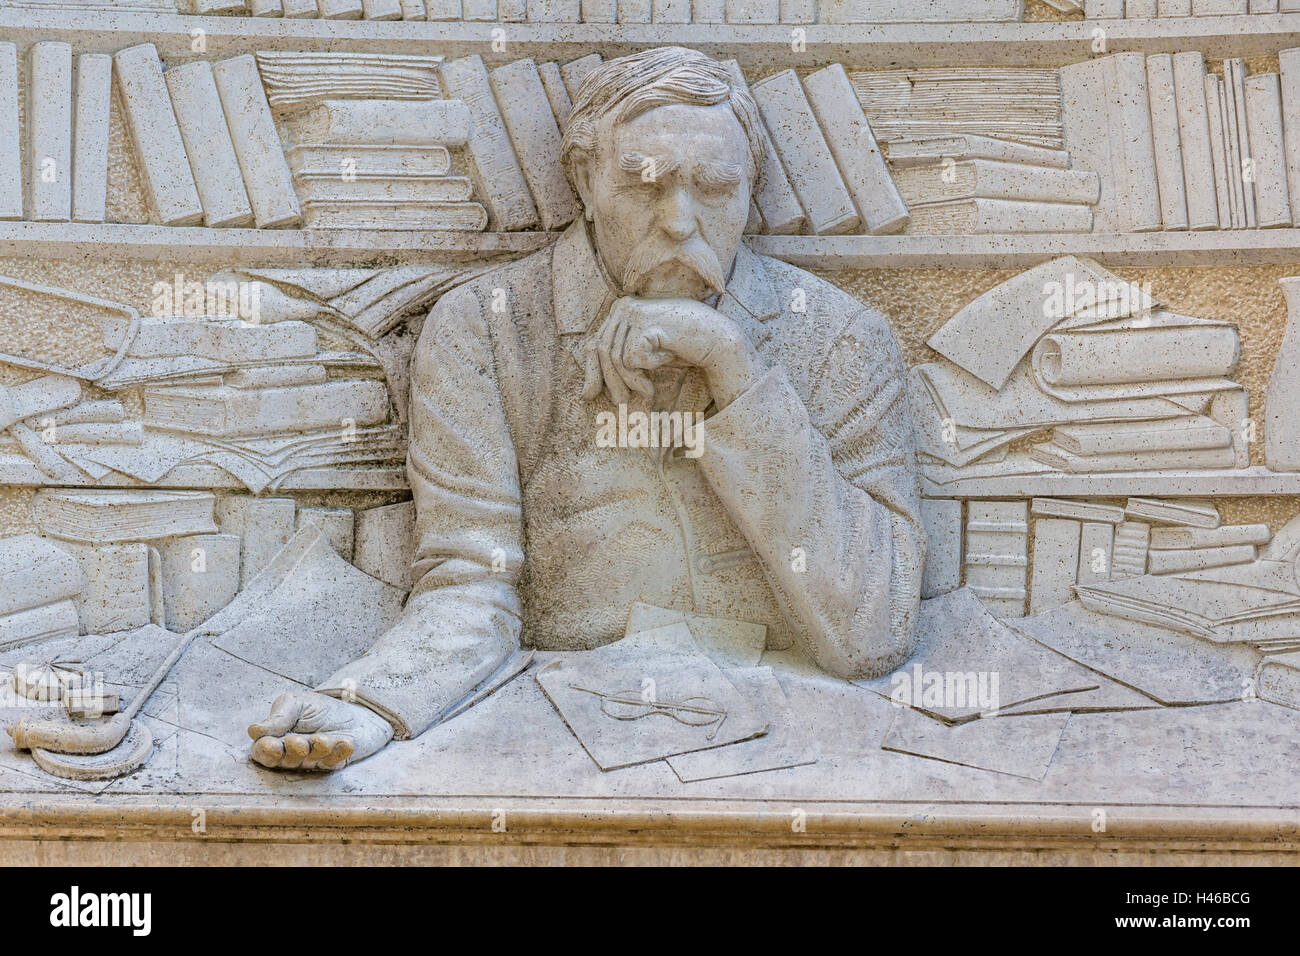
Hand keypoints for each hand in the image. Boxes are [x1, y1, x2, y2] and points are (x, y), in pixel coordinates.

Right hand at [248, 690, 393, 771]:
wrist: (353, 709)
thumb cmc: (318, 708)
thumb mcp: (296, 703)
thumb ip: (278, 716)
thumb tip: (254, 731)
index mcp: (275, 740)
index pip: (262, 751)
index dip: (265, 751)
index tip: (272, 744)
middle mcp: (291, 755)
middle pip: (284, 761)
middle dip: (292, 752)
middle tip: (299, 743)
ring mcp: (312, 761)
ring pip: (309, 762)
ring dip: (316, 751)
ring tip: (323, 740)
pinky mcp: (333, 763)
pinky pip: (334, 762)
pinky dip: (340, 752)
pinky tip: (346, 742)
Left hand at [582, 296, 763, 408]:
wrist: (717, 339)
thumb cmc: (683, 348)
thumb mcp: (645, 354)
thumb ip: (619, 362)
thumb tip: (586, 391)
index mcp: (621, 309)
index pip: (595, 342)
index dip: (591, 371)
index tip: (588, 396)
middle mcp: (624, 306)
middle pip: (602, 351)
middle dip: (610, 382)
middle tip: (621, 404)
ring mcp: (634, 312)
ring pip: (616, 358)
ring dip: (632, 382)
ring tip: (648, 392)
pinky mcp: (646, 323)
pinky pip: (632, 359)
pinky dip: (649, 368)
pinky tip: (667, 358)